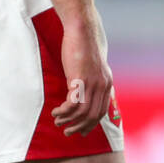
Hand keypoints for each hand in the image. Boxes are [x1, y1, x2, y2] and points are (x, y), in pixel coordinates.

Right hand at [51, 16, 113, 135]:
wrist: (82, 30)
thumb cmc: (83, 47)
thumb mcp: (93, 67)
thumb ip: (92, 80)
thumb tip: (85, 93)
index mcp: (107, 83)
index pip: (102, 111)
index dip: (91, 124)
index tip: (81, 131)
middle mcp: (103, 85)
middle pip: (93, 115)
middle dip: (79, 127)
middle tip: (67, 131)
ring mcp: (93, 82)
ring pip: (82, 112)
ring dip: (68, 120)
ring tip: (58, 121)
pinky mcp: (81, 79)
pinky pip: (73, 103)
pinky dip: (63, 111)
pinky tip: (56, 111)